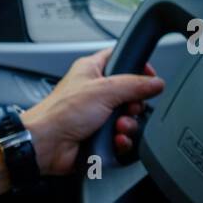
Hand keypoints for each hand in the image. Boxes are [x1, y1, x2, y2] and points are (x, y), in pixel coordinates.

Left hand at [20, 47, 164, 176]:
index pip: (120, 58)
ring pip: (127, 117)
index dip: (137, 65)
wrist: (46, 145)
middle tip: (128, 108)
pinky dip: (122, 140)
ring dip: (128, 125)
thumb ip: (133, 85)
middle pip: (129, 93)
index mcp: (91, 70)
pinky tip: (116, 140)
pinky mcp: (99, 135)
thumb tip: (156, 83)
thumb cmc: (61, 112)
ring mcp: (97, 114)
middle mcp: (94, 91)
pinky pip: (121, 137)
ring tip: (118, 127)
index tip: (150, 76)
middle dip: (134, 104)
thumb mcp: (103, 90)